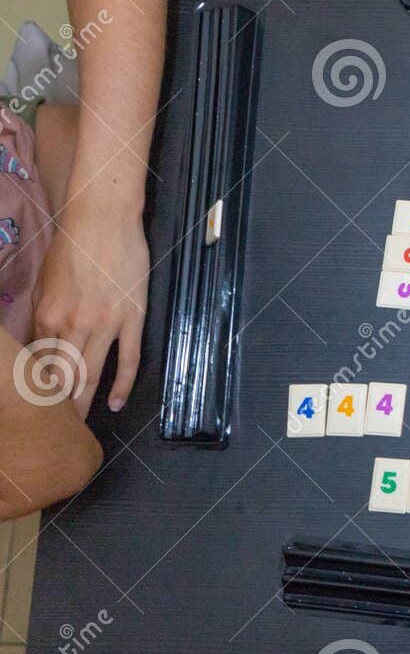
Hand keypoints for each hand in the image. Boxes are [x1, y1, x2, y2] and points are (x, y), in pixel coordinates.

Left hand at [31, 204, 147, 414]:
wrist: (104, 220)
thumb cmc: (71, 246)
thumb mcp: (44, 282)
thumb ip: (41, 315)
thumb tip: (38, 344)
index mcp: (47, 316)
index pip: (37, 362)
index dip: (34, 389)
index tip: (33, 410)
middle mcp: (73, 326)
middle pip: (62, 377)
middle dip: (55, 408)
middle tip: (52, 433)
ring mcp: (105, 325)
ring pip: (91, 374)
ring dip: (83, 403)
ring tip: (77, 429)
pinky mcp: (131, 320)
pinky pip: (127, 359)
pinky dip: (121, 385)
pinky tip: (115, 404)